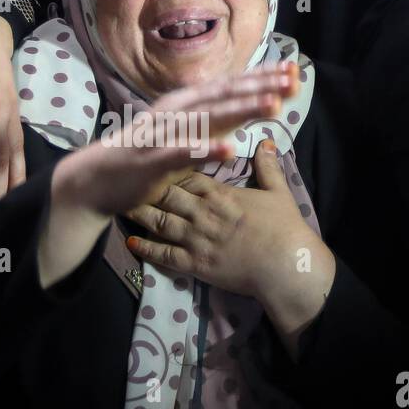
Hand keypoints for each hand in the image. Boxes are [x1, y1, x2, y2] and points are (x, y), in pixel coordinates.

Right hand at [55, 63, 299, 220]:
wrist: (99, 178)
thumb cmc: (149, 153)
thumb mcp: (191, 131)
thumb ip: (221, 119)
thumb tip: (257, 103)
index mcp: (188, 102)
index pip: (231, 85)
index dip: (262, 77)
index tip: (294, 70)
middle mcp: (178, 110)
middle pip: (225, 95)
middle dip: (260, 86)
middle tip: (292, 79)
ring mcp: (164, 133)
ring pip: (208, 118)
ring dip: (241, 110)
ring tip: (272, 104)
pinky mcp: (152, 159)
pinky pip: (182, 153)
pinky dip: (205, 150)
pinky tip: (229, 150)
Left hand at [123, 139, 316, 299]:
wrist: (286, 266)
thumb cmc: (285, 229)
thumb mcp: (279, 192)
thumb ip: (268, 167)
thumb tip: (267, 142)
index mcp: (220, 195)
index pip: (187, 176)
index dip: (170, 169)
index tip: (157, 163)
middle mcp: (203, 213)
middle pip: (167, 195)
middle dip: (147, 187)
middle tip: (128, 180)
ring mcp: (196, 239)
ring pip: (160, 221)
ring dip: (140, 213)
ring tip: (122, 205)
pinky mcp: (195, 264)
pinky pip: (164, 255)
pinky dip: (146, 248)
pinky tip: (131, 242)